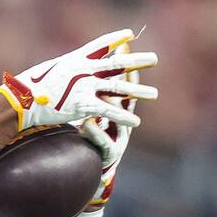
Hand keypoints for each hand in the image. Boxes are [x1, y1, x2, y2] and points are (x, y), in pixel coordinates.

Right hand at [0, 29, 156, 143]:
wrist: (22, 99)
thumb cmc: (29, 87)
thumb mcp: (49, 70)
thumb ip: (65, 70)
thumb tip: (66, 69)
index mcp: (76, 58)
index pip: (100, 45)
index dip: (116, 39)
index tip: (130, 34)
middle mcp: (84, 69)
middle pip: (117, 63)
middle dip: (137, 62)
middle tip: (155, 59)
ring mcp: (85, 86)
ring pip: (118, 88)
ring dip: (138, 92)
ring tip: (154, 94)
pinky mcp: (83, 105)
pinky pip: (109, 111)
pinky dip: (123, 117)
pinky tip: (136, 121)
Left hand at [80, 35, 146, 210]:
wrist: (90, 171)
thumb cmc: (94, 139)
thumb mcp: (94, 112)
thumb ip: (95, 93)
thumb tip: (90, 65)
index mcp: (118, 109)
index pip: (122, 82)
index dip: (123, 64)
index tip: (123, 45)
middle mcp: (123, 121)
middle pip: (127, 98)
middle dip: (131, 82)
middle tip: (130, 66)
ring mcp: (118, 137)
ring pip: (119, 120)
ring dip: (114, 108)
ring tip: (107, 97)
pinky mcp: (109, 153)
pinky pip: (102, 141)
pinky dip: (95, 132)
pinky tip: (86, 124)